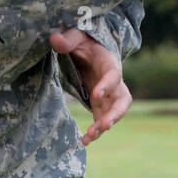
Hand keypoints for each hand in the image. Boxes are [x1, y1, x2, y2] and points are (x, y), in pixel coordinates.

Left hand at [50, 28, 132, 145]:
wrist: (91, 51)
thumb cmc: (84, 42)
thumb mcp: (76, 36)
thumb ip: (67, 39)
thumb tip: (54, 39)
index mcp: (109, 63)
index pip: (113, 75)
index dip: (107, 85)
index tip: (95, 94)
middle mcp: (114, 82)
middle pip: (123, 100)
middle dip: (116, 114)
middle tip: (106, 125)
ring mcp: (109, 96)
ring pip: (113, 114)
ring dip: (103, 126)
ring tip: (89, 137)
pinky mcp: (101, 105)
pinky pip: (102, 120)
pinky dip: (96, 132)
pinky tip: (84, 141)